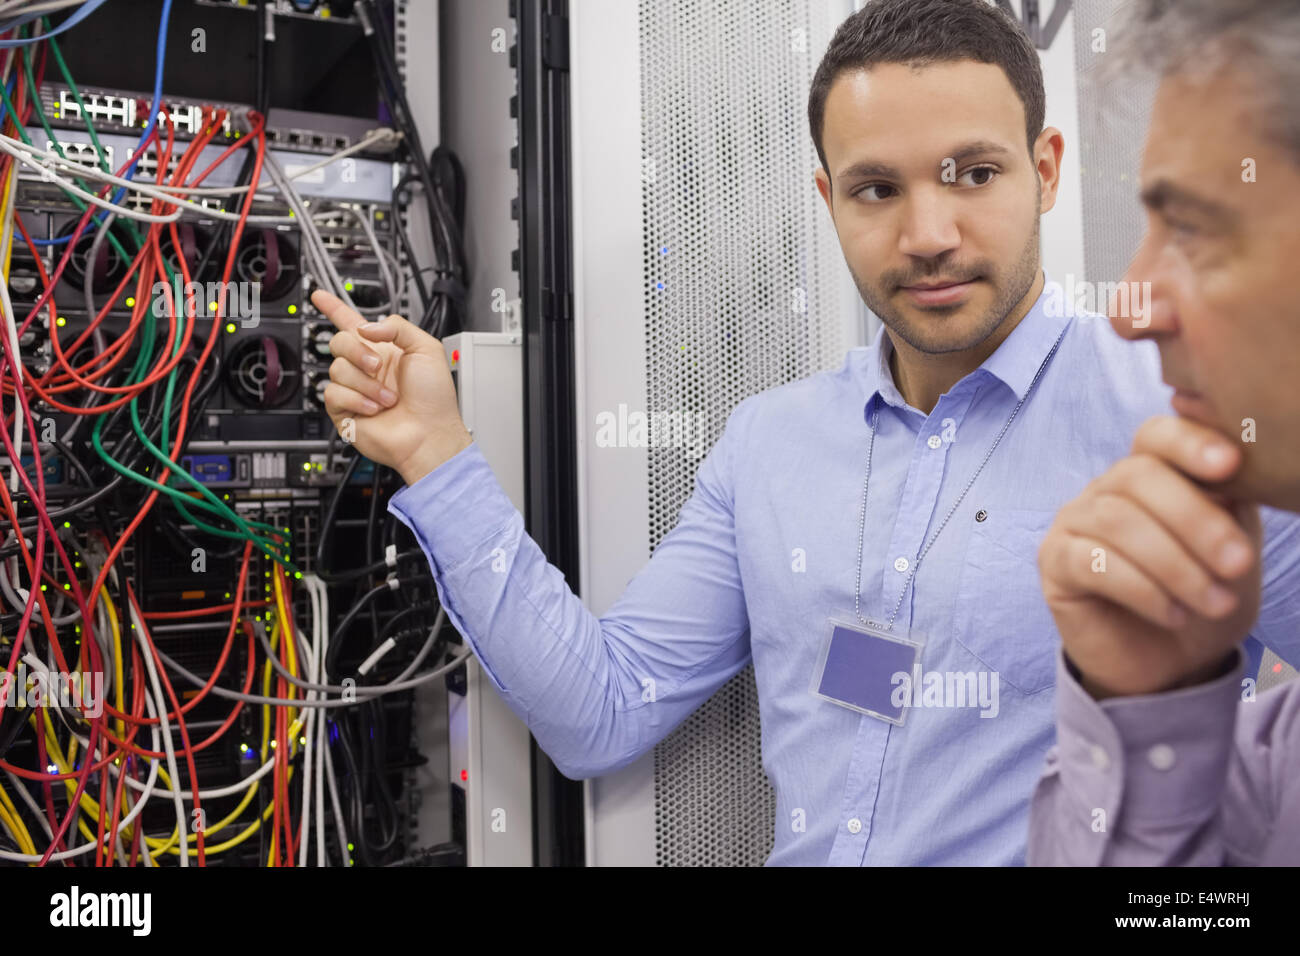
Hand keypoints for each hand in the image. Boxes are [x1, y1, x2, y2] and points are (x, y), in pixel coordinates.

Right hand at [311, 289, 471, 484]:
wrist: (430, 433)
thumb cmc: (434, 398)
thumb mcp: (427, 348)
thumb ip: (397, 326)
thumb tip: (366, 328)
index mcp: (383, 350)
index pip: (351, 322)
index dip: (334, 307)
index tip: (320, 295)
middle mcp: (366, 367)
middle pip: (339, 342)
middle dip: (357, 351)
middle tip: (377, 366)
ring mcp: (355, 388)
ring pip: (337, 369)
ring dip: (367, 383)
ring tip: (388, 398)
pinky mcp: (344, 410)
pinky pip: (333, 393)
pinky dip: (358, 399)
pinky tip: (375, 409)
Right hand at [1037, 415, 1260, 698]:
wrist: (1169, 663)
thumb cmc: (1202, 594)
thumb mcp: (1232, 544)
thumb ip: (1230, 503)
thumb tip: (1232, 474)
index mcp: (1150, 473)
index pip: (1156, 436)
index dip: (1189, 442)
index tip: (1231, 465)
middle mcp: (1105, 489)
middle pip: (1138, 475)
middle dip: (1195, 519)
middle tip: (1238, 564)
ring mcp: (1073, 522)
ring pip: (1117, 521)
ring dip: (1176, 564)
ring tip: (1215, 602)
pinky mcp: (1054, 563)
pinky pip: (1092, 562)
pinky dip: (1142, 589)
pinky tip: (1173, 614)